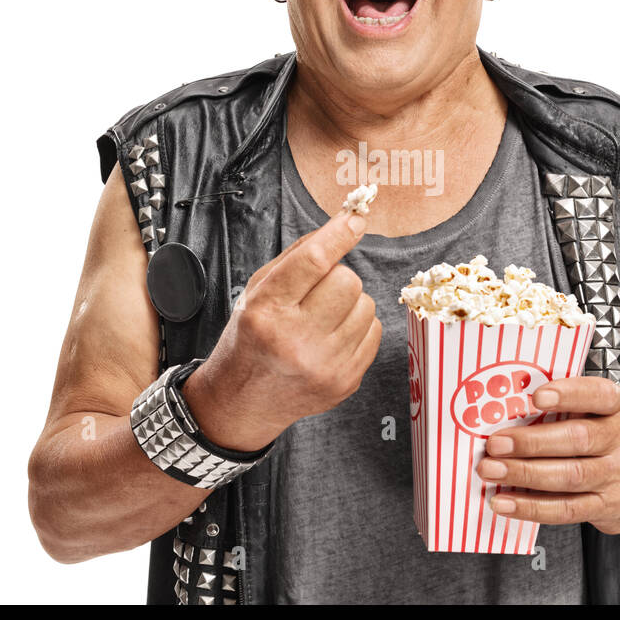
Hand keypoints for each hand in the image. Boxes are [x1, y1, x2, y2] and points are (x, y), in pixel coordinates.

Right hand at [182, 209, 381, 450]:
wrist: (244, 401)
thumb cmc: (251, 338)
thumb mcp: (257, 292)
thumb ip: (298, 256)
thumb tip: (343, 224)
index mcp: (266, 312)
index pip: (314, 262)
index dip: (339, 235)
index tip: (355, 219)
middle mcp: (294, 340)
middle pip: (348, 281)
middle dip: (337, 277)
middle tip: (317, 293)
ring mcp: (324, 366)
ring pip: (367, 305)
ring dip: (350, 304)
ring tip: (323, 318)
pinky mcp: (346, 382)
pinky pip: (375, 332)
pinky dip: (358, 328)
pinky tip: (333, 338)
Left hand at [477, 377, 619, 535]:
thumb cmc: (613, 438)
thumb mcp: (604, 413)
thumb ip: (570, 405)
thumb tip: (513, 401)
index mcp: (619, 409)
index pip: (598, 395)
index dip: (568, 394)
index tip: (536, 396)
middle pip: (577, 440)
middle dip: (532, 442)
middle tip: (496, 443)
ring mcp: (615, 478)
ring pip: (569, 476)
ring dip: (524, 474)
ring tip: (491, 469)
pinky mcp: (604, 508)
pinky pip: (565, 509)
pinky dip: (530, 507)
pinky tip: (504, 501)